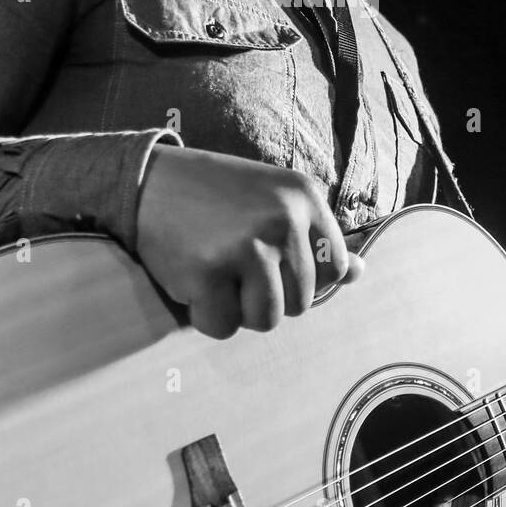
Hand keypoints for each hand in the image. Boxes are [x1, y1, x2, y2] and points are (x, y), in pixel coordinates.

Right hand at [135, 146, 363, 338]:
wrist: (146, 179)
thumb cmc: (214, 195)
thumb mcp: (274, 200)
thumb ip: (315, 237)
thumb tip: (360, 274)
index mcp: (304, 197)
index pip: (336, 270)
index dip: (302, 279)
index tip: (271, 263)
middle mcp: (283, 219)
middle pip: (301, 303)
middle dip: (266, 296)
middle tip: (234, 264)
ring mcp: (247, 246)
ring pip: (266, 320)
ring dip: (237, 309)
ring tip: (216, 273)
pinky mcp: (208, 272)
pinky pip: (222, 327)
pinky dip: (204, 315)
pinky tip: (192, 279)